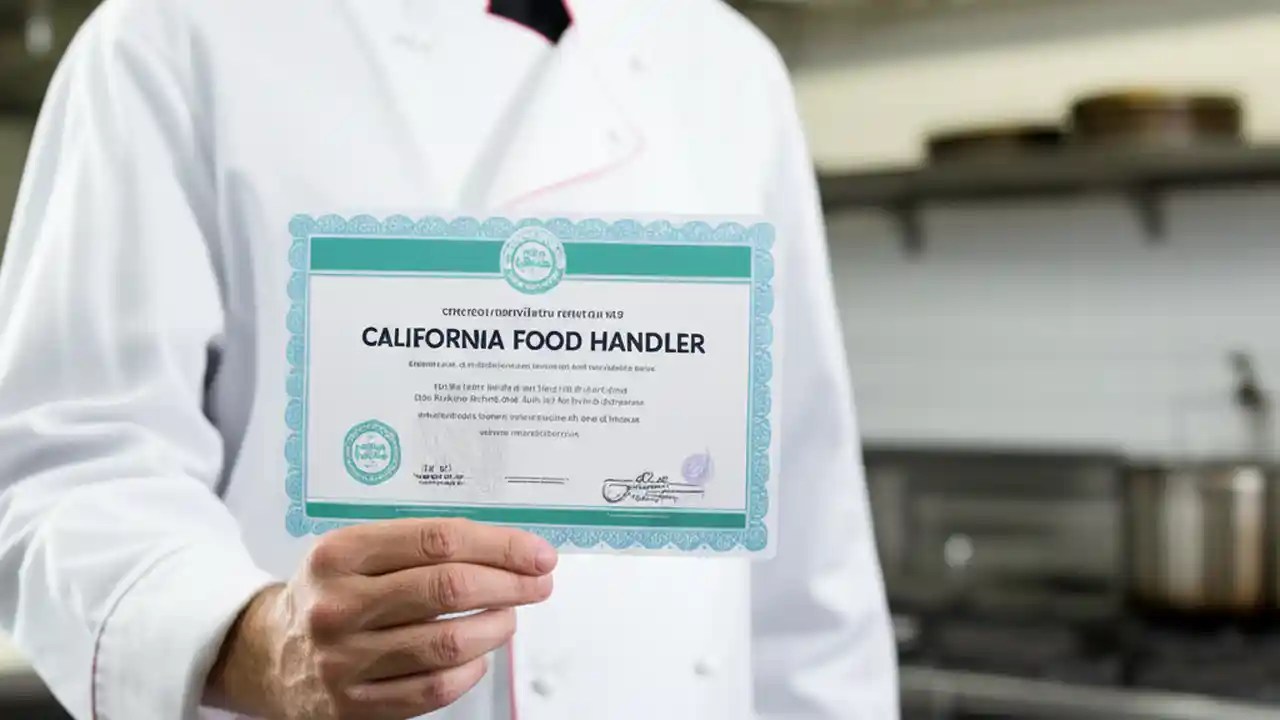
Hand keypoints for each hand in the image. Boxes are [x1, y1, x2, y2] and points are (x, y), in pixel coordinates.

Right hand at [206, 518, 556, 718]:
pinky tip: (479, 656)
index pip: (437, 540)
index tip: (537, 553)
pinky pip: (432, 689)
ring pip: (446, 644)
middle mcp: (337, 605)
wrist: (269, 653)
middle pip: (447, 588)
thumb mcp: (355, 552)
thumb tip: (507, 548)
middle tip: (539, 584)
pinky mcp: (352, 706)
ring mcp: (343, 660)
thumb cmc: (334, 592)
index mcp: (339, 554)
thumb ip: (418, 544)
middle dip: (509, 584)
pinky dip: (470, 671)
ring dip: (495, 628)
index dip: (499, 546)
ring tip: (509, 617)